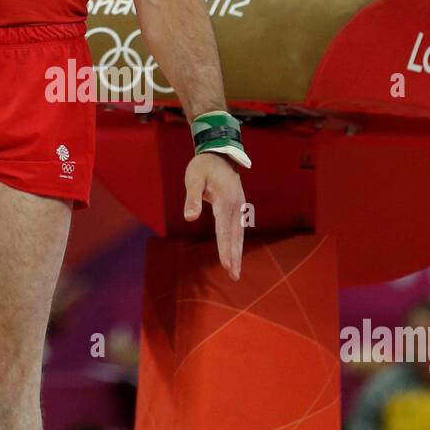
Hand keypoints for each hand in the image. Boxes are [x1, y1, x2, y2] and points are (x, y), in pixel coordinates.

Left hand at [184, 153, 244, 280]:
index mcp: (225, 200)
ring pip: (239, 234)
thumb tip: (190, 218)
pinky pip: (238, 228)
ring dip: (237, 253)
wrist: (219, 153)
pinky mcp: (238, 206)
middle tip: (234, 276)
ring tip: (236, 271)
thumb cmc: (203, 166)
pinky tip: (236, 253)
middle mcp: (236, 205)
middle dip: (234, 256)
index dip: (224, 248)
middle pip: (235, 236)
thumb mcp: (194, 178)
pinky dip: (237, 243)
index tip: (225, 265)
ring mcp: (239, 206)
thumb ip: (192, 198)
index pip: (224, 230)